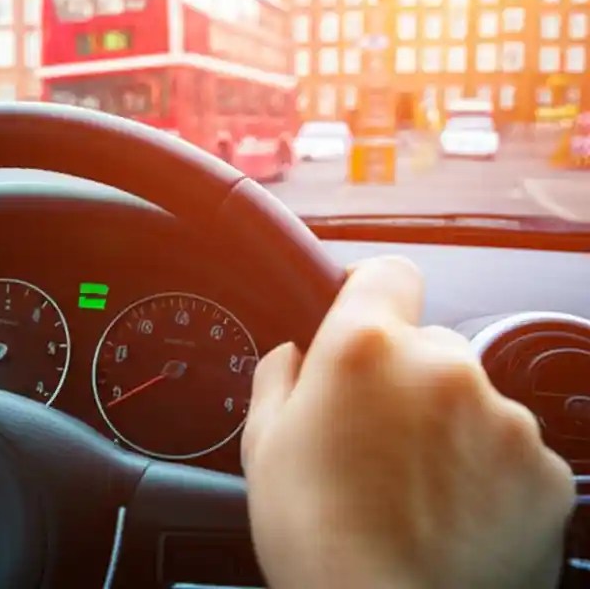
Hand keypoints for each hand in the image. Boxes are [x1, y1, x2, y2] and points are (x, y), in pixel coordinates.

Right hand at [242, 256, 574, 588]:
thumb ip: (281, 378)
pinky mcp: (547, 472)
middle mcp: (444, 368)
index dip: (372, 295)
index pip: (389, 272)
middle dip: (406, 382)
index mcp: (366, 349)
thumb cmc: (316, 539)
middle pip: (430, 347)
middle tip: (374, 441)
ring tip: (412, 492)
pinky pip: (512, 455)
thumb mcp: (263, 445)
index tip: (364, 319)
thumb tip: (295, 357)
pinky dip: (487, 477)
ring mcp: (504, 420)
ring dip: (449, 431)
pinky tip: (450, 516)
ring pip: (473, 403)